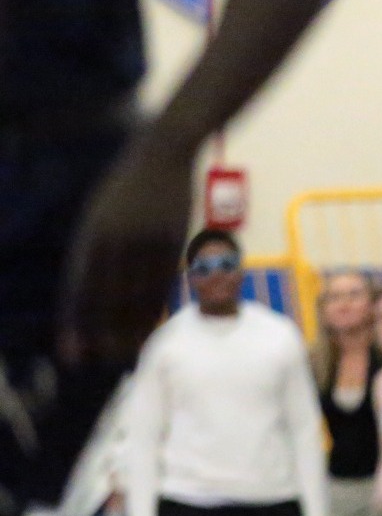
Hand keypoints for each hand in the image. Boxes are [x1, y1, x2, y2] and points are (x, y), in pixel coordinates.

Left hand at [58, 131, 195, 370]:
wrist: (163, 154)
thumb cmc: (128, 187)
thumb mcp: (101, 216)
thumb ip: (95, 252)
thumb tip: (90, 295)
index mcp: (91, 236)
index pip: (79, 291)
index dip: (75, 325)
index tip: (73, 353)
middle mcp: (116, 243)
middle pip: (107, 301)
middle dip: (101, 335)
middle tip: (98, 362)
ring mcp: (147, 243)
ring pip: (137, 298)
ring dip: (130, 328)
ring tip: (124, 354)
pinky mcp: (174, 243)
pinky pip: (163, 285)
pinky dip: (153, 309)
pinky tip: (148, 327)